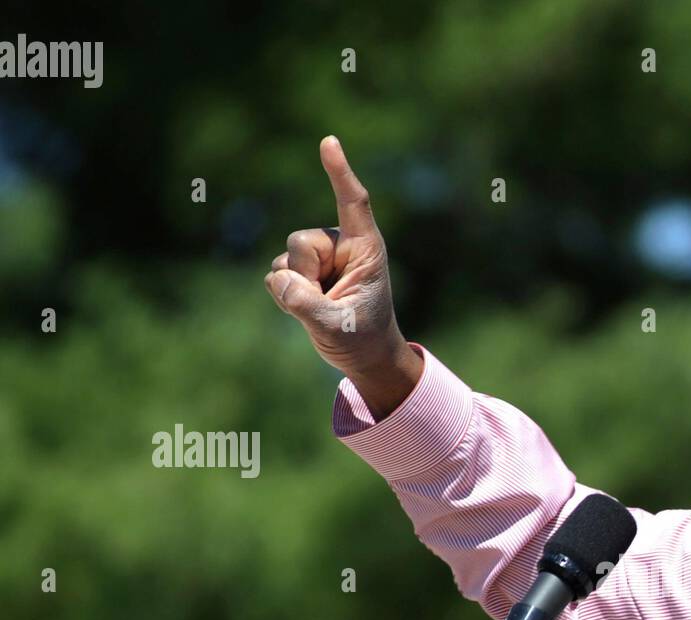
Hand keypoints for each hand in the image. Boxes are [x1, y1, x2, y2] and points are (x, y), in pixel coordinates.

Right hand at [265, 136, 419, 415]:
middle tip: (331, 303)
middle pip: (300, 242)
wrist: (363, 354)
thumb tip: (277, 280)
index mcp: (364, 248)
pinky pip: (275, 276)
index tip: (329, 142)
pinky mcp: (299, 270)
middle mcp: (339, 245)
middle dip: (306, 276)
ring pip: (285, 260)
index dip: (339, 173)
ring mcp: (317, 256)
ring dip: (297, 290)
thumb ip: (307, 305)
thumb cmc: (363, 337)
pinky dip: (286, 297)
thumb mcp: (339, 327)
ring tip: (325, 308)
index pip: (352, 203)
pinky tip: (309, 307)